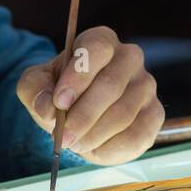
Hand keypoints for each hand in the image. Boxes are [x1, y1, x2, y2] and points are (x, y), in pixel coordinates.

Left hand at [17, 26, 164, 164]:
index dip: (78, 76)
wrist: (77, 114)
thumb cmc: (58, 93)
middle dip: (84, 115)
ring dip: (94, 134)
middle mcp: (129, 58)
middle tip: (63, 136)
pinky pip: (137, 135)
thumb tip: (47, 107)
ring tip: (73, 143)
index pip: (96, 50)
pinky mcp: (155, 114)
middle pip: (111, 85)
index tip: (60, 102)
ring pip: (123, 113)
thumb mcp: (36, 86)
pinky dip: (111, 149)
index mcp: (100, 41)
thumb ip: (35, 90)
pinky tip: (93, 150)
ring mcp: (146, 86)